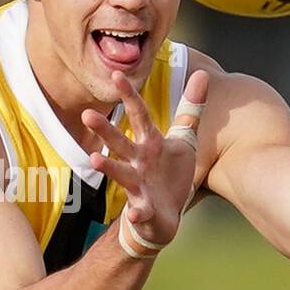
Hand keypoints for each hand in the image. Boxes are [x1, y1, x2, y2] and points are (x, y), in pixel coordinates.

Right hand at [82, 68, 208, 248]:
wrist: (164, 215)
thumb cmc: (169, 174)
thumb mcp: (183, 139)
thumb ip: (191, 110)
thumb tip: (203, 74)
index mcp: (149, 142)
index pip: (138, 115)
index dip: (129, 95)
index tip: (116, 74)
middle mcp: (138, 161)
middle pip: (119, 142)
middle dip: (104, 130)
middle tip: (86, 114)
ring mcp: (138, 185)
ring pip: (121, 174)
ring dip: (108, 167)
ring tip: (94, 159)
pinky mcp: (145, 209)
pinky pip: (140, 211)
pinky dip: (137, 213)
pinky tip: (135, 214)